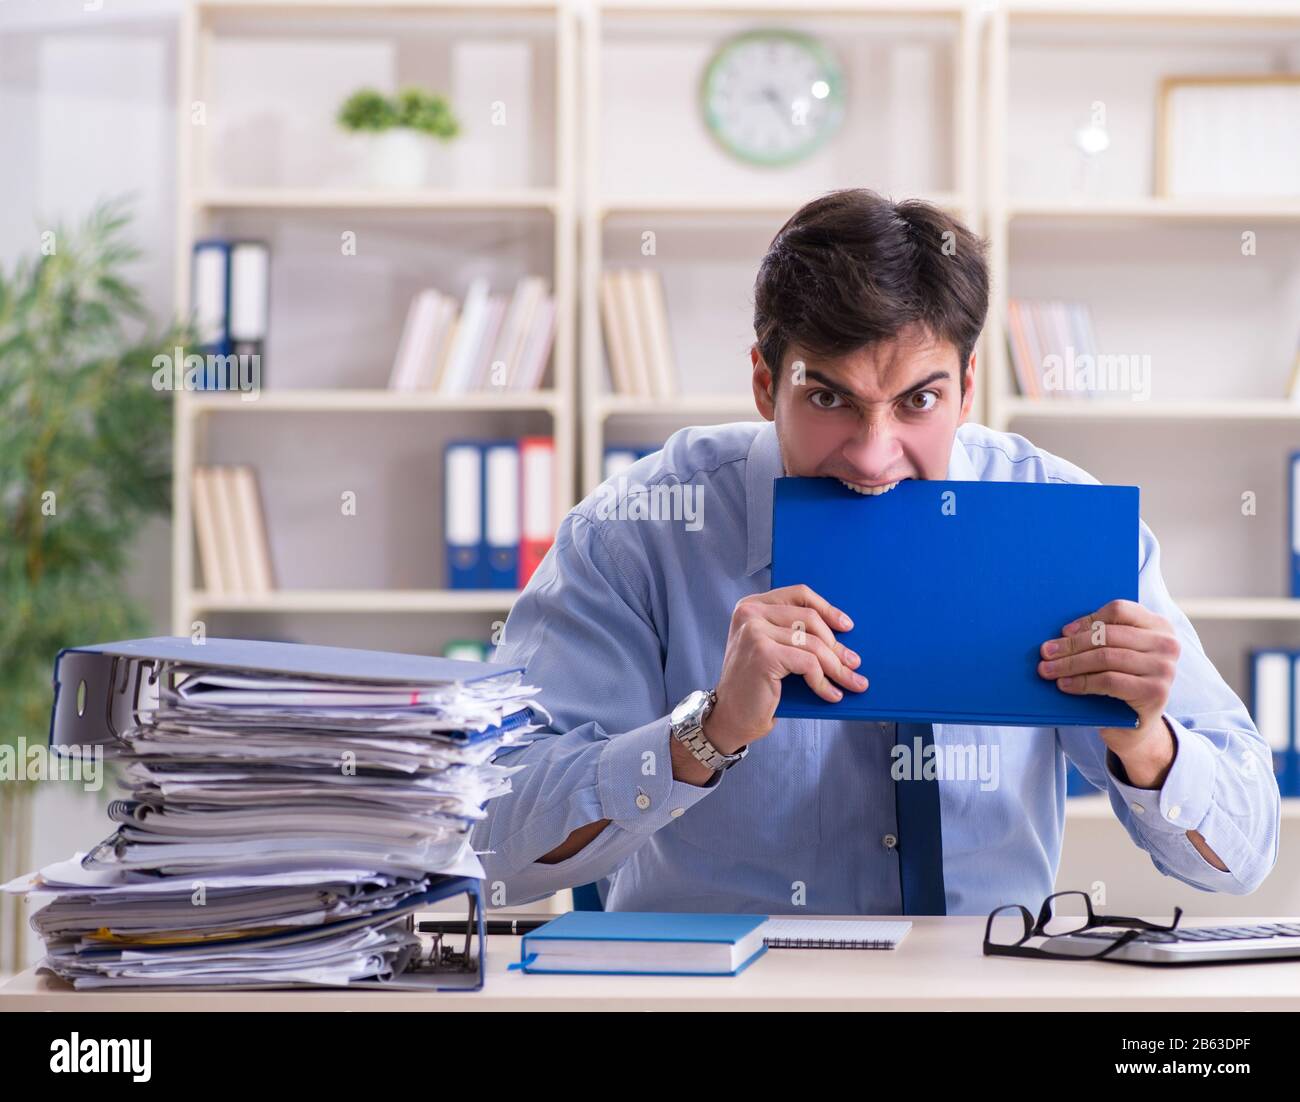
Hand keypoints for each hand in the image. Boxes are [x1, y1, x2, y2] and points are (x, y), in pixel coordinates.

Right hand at [705, 584, 866, 753]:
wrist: (730, 717)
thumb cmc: (754, 685)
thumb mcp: (770, 648)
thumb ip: (792, 632)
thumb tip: (841, 635)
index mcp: (751, 606)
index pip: (799, 594)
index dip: (827, 608)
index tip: (846, 626)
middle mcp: (750, 613)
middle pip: (810, 619)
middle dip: (837, 646)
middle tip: (853, 663)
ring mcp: (754, 632)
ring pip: (813, 644)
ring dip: (837, 667)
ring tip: (852, 682)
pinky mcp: (763, 654)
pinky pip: (808, 664)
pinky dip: (823, 682)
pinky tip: (831, 695)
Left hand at [1037, 598, 1180, 756]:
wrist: (1137, 725)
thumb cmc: (1122, 681)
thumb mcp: (1116, 653)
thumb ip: (1101, 637)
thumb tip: (1062, 633)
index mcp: (1159, 625)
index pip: (1120, 610)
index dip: (1088, 620)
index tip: (1064, 632)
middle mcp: (1167, 644)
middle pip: (1108, 635)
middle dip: (1071, 645)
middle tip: (1046, 652)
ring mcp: (1164, 669)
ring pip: (1106, 657)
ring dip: (1071, 663)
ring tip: (1048, 670)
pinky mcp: (1155, 692)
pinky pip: (1109, 681)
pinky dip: (1082, 682)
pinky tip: (1065, 684)